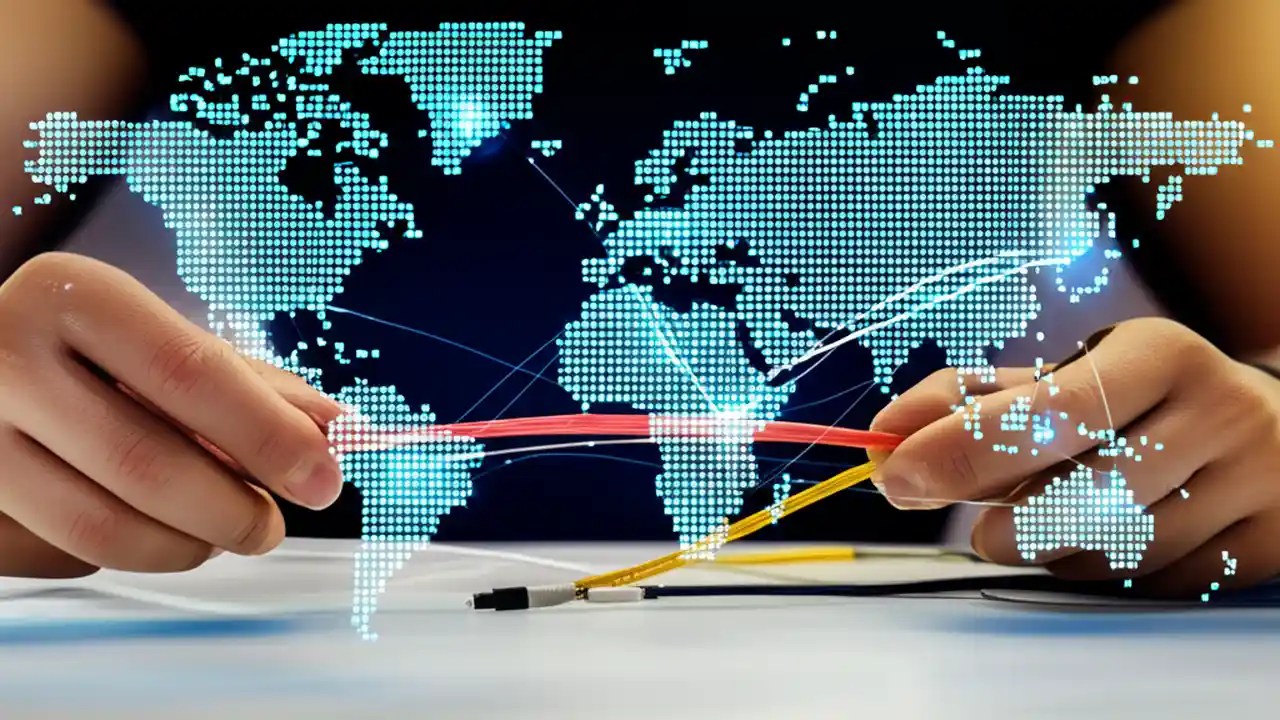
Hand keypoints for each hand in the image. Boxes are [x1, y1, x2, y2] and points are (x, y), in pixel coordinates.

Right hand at [0, 253, 343, 577]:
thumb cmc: (87, 348)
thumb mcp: (163, 338)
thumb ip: (251, 384)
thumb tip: (338, 430)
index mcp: (72, 294)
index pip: (188, 372)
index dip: (267, 435)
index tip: (324, 478)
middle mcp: (4, 358)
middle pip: (144, 464)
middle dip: (232, 511)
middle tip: (270, 524)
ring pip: (100, 528)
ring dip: (185, 546)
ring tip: (217, 532)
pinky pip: (64, 555)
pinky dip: (127, 550)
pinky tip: (145, 524)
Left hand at [869, 318, 1279, 594]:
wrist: (1274, 433)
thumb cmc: (1139, 407)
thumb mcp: (1063, 384)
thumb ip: (969, 405)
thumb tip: (885, 433)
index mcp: (1156, 355)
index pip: (1050, 409)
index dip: (964, 447)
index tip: (900, 473)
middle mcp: (1217, 411)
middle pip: (1084, 491)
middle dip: (1009, 521)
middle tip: (978, 532)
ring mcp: (1254, 481)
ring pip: (1118, 548)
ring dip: (1057, 552)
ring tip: (1050, 528)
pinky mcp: (1267, 546)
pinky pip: (1155, 583)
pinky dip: (1108, 574)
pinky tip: (1108, 543)